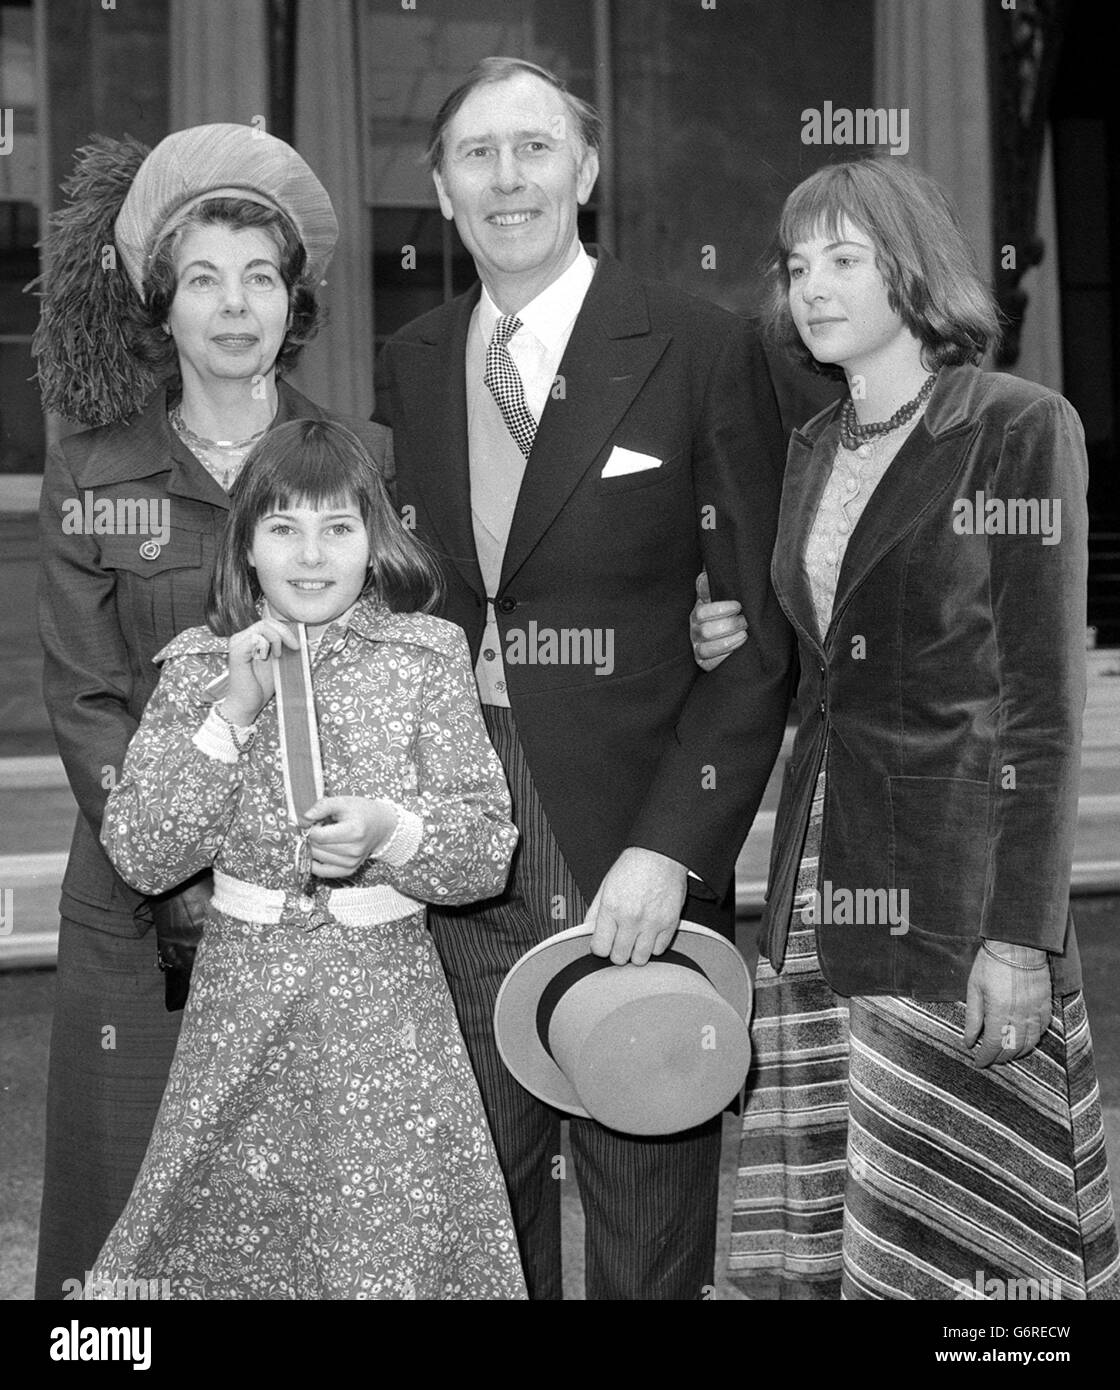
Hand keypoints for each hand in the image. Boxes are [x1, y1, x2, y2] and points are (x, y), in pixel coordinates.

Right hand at [223, 617, 299, 724]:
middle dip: (285, 632)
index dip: (285, 630)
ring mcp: (237, 644)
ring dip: (278, 638)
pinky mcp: (237, 652)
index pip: (269, 623)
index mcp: (249, 639)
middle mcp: (240, 638)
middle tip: (295, 647)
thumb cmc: (260, 687)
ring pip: (262, 626)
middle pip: (266, 622)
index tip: (297, 645)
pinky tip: (270, 657)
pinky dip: (267, 645)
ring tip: (279, 655)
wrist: (247, 705)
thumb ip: (285, 649)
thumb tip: (304, 641)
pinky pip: (255, 638)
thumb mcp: (278, 663)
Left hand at [303, 796, 399, 878]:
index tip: (312, 821)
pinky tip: (315, 853)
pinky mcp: (349, 870)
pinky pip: (323, 872)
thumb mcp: (343, 802)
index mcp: (354, 831)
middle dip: (311, 837)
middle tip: (318, 827)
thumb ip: (322, 807)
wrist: (380, 826)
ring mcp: (352, 862)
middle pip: (317, 847)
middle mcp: (354, 850)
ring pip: (317, 858)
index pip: (319, 836)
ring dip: (313, 847)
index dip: (309, 827)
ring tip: (323, 836)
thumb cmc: (361, 812)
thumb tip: (303, 819)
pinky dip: (313, 863)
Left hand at [585, 847, 687, 964]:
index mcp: (612, 907)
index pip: (600, 948)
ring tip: (635, 939)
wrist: (660, 855)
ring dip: (635, 952)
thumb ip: (595, 912)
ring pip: (640, 959)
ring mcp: (652, 922)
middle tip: (620, 940)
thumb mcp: (606, 886)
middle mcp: (632, 918)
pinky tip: (649, 933)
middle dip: (617, 952)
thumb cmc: (633, 867)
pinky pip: (659, 950)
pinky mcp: (670, 924)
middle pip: (619, 958)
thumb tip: (587, 932)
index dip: (600, 948)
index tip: (604, 943)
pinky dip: (653, 946)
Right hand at [691, 570, 746, 671]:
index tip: (738, 606)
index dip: (721, 609)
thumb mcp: (718, 600)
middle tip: (745, 621)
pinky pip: (713, 664)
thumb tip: (704, 576)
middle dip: (730, 626)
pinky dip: (728, 657)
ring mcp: (699, 649)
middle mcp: (695, 632)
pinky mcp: (705, 664)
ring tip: (745, 635)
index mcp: (697, 614)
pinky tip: (740, 650)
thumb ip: (710, 588)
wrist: (730, 637)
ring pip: (707, 649)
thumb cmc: (725, 615)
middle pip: (706, 631)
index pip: (702, 612)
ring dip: (730, 641)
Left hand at [962, 940, 1050, 1066]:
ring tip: (1005, 1055)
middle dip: (1000, 1058)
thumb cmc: (991, 964)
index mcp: (999, 1012)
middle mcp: (1020, 1016)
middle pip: (1012, 1048)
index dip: (985, 1057)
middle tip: (990, 1060)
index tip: (978, 1062)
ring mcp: (1035, 1012)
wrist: (1018, 945)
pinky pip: (1042, 1031)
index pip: (993, 1045)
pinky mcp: (1045, 1006)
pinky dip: (1032, 1041)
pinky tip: (1024, 1042)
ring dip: (1017, 1053)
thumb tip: (968, 1041)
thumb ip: (973, 1018)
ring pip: (1029, 1043)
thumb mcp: (974, 989)